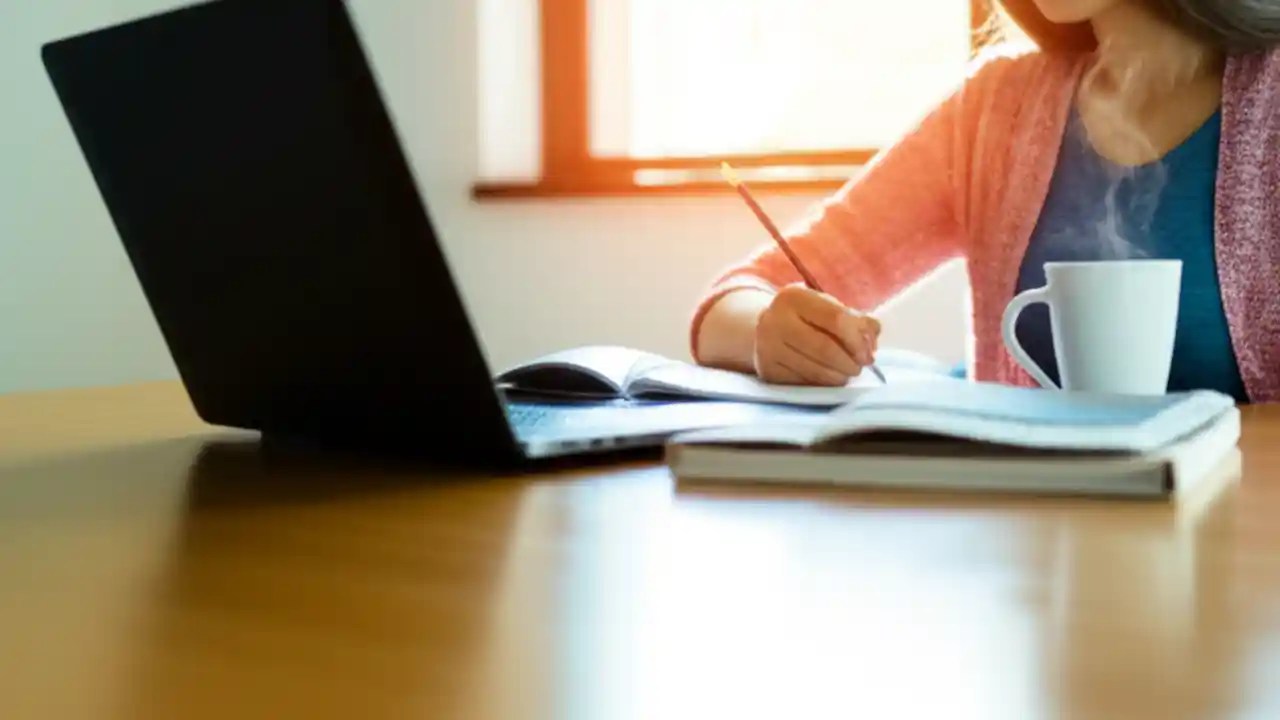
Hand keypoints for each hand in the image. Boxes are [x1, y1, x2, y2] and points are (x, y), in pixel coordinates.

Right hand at [752, 285, 880, 385]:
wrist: (765, 330)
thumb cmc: (805, 318)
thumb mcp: (828, 308)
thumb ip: (856, 320)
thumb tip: (872, 338)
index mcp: (794, 297)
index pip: (836, 319)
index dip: (858, 340)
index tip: (868, 353)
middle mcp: (775, 320)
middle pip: (825, 348)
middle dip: (849, 363)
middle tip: (859, 368)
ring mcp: (768, 347)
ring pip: (815, 370)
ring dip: (838, 377)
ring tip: (846, 374)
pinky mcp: (767, 370)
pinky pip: (803, 382)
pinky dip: (822, 384)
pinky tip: (828, 378)